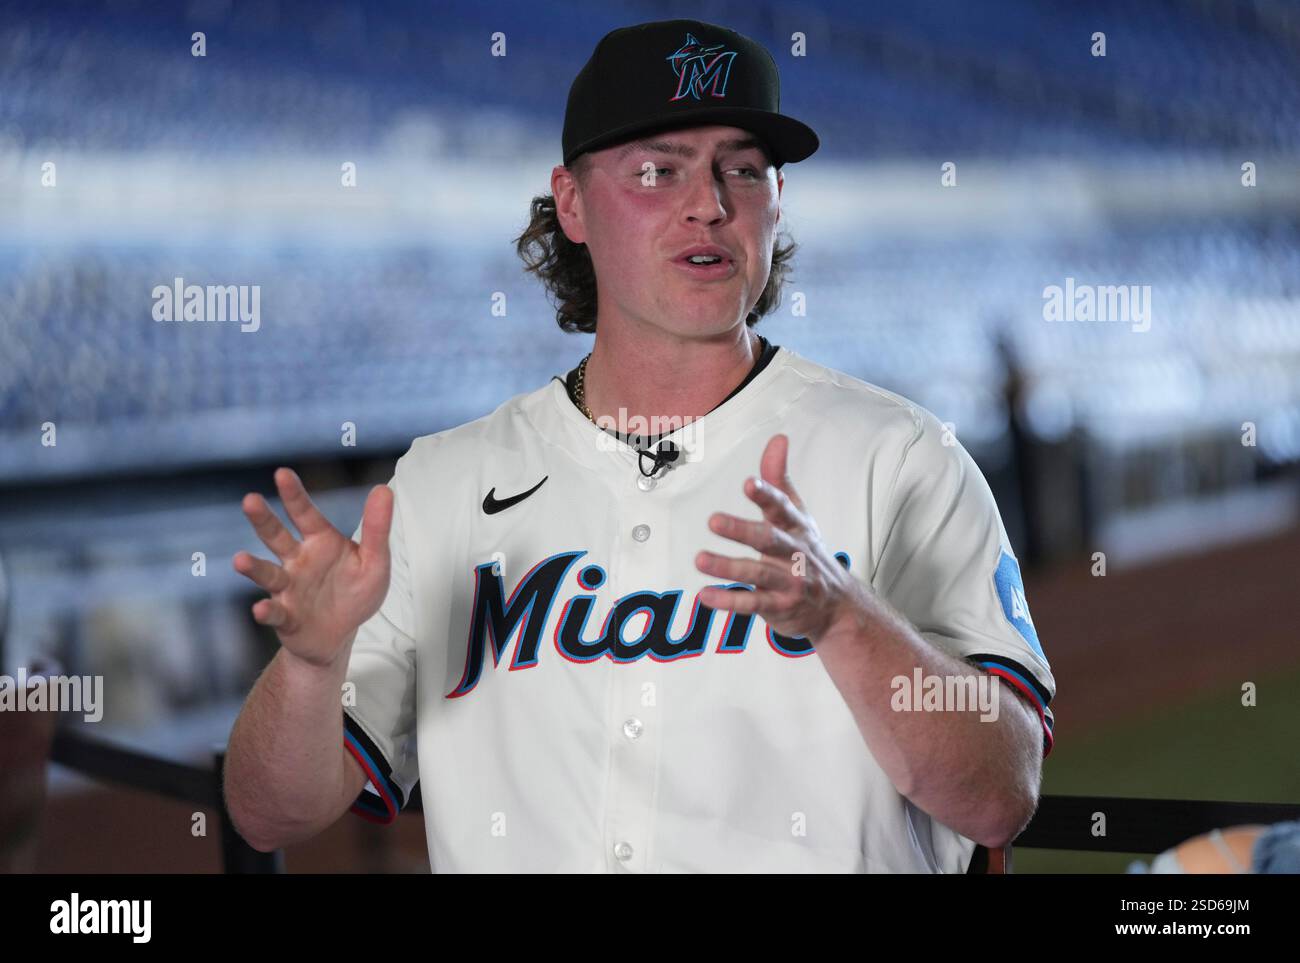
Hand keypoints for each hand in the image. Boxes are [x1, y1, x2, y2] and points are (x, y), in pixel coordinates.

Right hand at [233, 468, 392, 667]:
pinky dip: (266, 611)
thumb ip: (377, 528)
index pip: (305, 514)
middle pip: (275, 536)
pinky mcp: (285, 617)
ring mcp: (287, 589)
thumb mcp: (375, 561)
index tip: (282, 473)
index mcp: (320, 542)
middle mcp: (297, 561)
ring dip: (253, 567)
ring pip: (267, 574)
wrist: (341, 635)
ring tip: (240, 560)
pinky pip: (274, 612)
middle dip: (263, 519)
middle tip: (250, 500)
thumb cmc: (356, 592)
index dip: (294, 495)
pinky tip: (261, 608)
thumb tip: (383, 489)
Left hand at [694, 434, 864, 642]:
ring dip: (727, 567)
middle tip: (714, 520)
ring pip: (757, 574)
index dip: (766, 495)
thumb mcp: (798, 515)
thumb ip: (780, 479)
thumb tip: (778, 438)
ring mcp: (788, 582)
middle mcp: (794, 554)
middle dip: (742, 530)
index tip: (748, 483)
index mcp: (796, 528)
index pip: (782, 508)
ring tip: (700, 559)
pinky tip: (705, 595)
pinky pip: (752, 604)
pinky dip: (729, 601)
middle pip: (769, 540)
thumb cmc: (809, 553)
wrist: (838, 607)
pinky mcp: (779, 607)